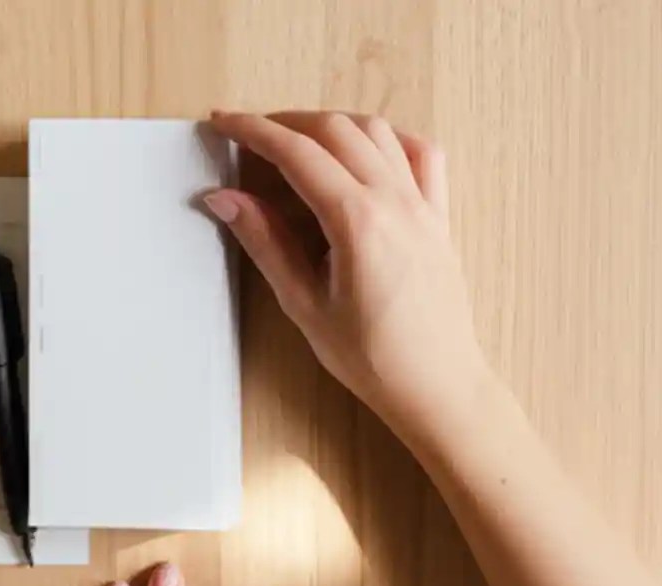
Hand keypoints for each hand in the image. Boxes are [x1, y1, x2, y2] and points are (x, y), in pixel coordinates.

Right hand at [204, 111, 490, 438]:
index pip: (296, 153)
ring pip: (376, 132)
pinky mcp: (440, 217)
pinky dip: (388, 139)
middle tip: (250, 138)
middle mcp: (394, 201)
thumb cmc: (373, 359)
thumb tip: (225, 199)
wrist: (438, 386)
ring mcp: (423, 205)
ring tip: (298, 143)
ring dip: (332, 125)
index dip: (253, 130)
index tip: (222, 123)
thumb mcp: (304, 305)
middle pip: (335, 130)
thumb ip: (266, 243)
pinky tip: (366, 152)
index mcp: (357, 221)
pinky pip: (421, 154)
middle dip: (286, 123)